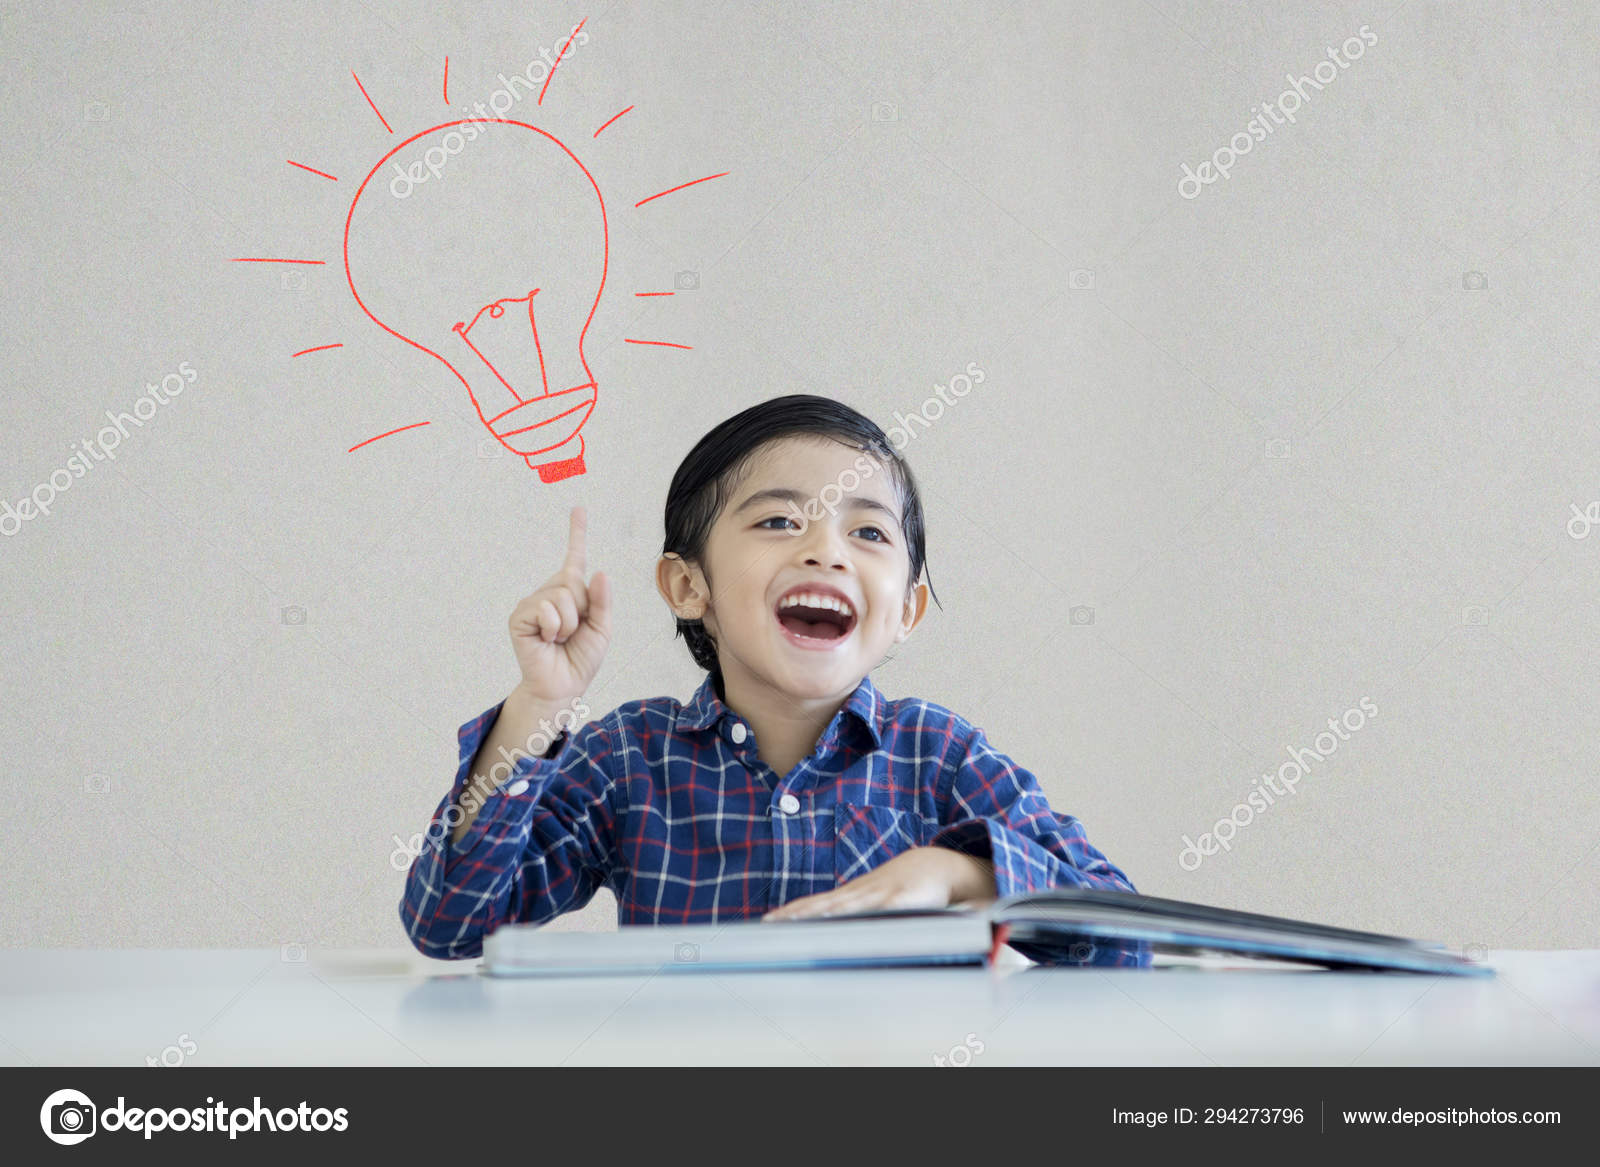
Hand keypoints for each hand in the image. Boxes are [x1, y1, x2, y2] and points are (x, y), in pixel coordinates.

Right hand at [508, 505, 611, 703]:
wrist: (564, 686)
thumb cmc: (580, 658)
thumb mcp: (602, 628)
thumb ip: (602, 601)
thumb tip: (600, 572)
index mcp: (571, 593)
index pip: (575, 558)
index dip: (576, 533)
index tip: (578, 509)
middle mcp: (550, 592)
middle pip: (574, 581)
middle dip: (583, 610)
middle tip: (573, 632)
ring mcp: (533, 603)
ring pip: (562, 596)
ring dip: (569, 623)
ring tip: (560, 639)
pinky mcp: (519, 616)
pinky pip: (546, 610)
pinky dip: (554, 628)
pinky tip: (547, 640)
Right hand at [761, 847, 995, 920]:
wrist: (944, 864)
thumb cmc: (961, 894)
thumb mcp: (974, 908)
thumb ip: (974, 921)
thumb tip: (983, 938)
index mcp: (909, 897)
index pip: (880, 910)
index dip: (861, 919)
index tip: (837, 932)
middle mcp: (880, 891)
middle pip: (841, 907)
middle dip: (813, 919)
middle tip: (782, 932)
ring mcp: (864, 890)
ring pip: (824, 904)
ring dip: (795, 916)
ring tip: (767, 929)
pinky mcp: (854, 892)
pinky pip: (821, 903)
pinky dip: (797, 912)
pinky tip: (775, 921)